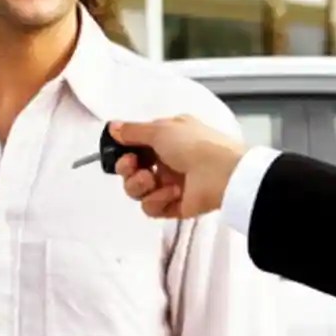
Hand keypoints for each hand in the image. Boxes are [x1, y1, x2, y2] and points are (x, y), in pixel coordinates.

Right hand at [110, 115, 246, 218]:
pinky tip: (174, 192)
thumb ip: (133, 131)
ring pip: (138, 192)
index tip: (122, 152)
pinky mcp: (175, 206)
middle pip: (132, 172)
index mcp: (167, 139)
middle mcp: (167, 161)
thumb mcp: (160, 129)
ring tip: (154, 180)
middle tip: (133, 166)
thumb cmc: (194, 145)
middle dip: (128, 170)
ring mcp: (171, 185)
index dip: (124, 152)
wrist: (222, 174)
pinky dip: (159, 200)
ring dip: (140, 185)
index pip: (136, 148)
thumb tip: (113, 127)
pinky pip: (151, 207)